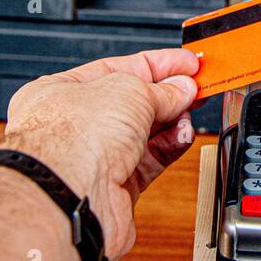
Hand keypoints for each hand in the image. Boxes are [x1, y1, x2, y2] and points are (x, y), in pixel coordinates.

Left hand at [3, 49, 199, 260]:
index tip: (187, 64)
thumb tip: (180, 88)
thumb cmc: (72, 140)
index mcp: (64, 90)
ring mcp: (97, 156)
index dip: (158, 65)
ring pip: (146, 133)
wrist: (69, 196)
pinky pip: (151, 160)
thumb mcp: (127, 91)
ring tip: (189, 114)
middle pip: (135, 102)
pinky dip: (171, 147)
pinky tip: (183, 136)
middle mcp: (78, 124)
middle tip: (196, 88)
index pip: (119, 69)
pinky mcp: (116, 185)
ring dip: (173, 122)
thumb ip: (160, 89)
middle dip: (169, 94)